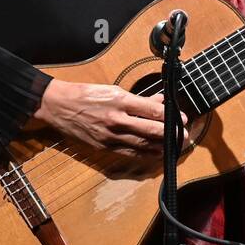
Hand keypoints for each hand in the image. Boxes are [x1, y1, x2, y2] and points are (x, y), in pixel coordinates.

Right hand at [33, 79, 186, 156]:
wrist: (58, 106)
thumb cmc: (87, 94)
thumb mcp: (114, 90)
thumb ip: (138, 99)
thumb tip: (159, 101)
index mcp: (120, 101)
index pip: (152, 111)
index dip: (171, 117)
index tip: (184, 118)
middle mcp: (116, 120)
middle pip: (151, 131)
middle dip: (171, 135)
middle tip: (186, 136)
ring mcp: (110, 136)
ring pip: (142, 145)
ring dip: (163, 147)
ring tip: (176, 147)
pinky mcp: (104, 147)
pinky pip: (130, 153)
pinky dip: (146, 154)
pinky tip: (157, 154)